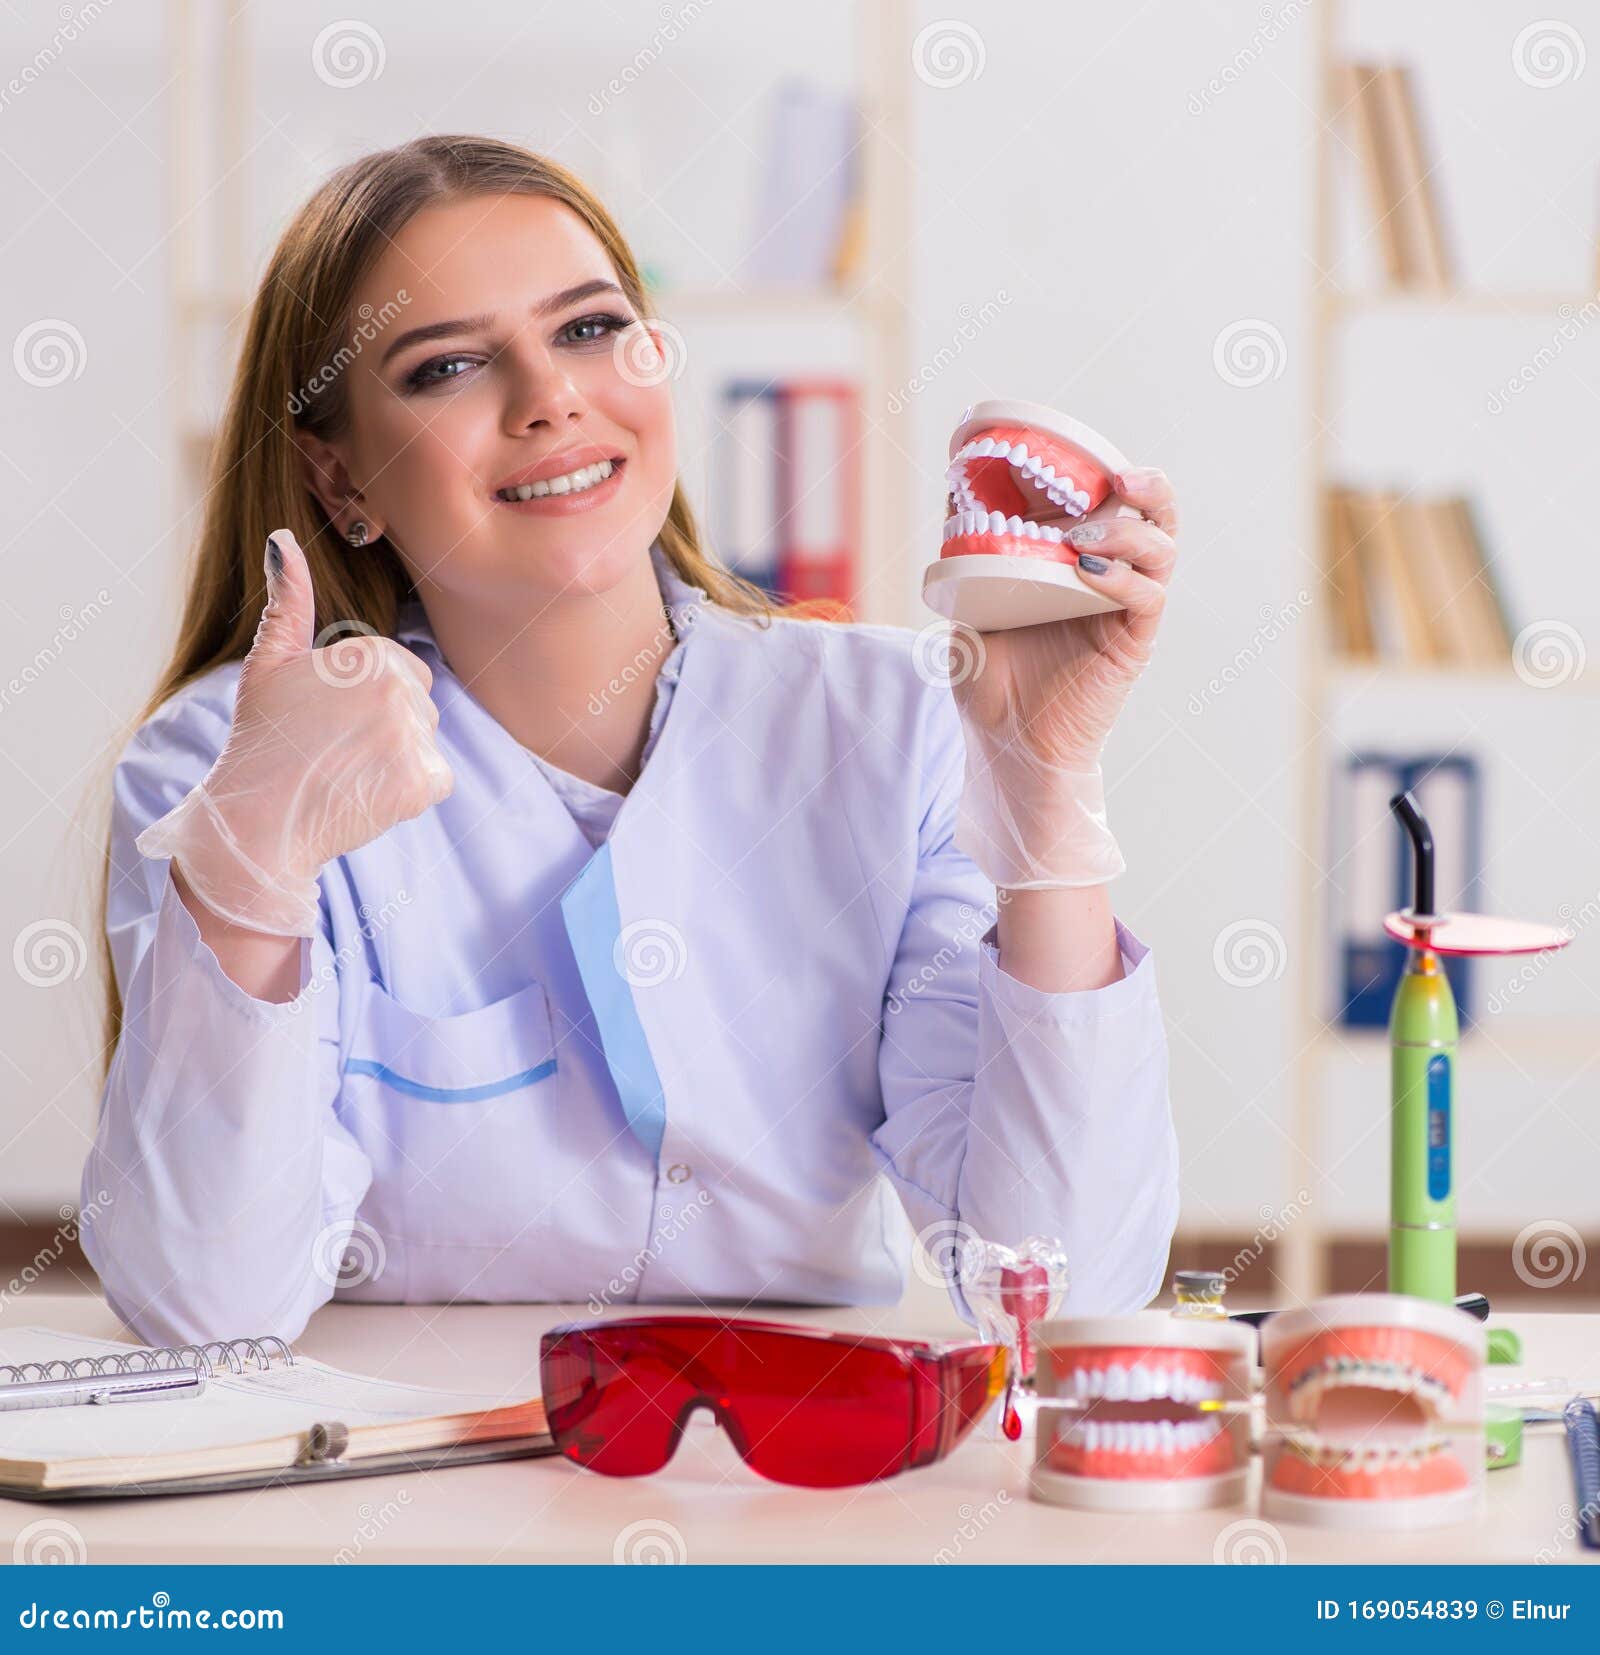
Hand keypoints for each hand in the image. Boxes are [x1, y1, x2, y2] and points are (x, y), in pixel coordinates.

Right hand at [135, 530, 453, 935]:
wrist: (257, 820)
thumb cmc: (261, 738)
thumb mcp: (268, 662)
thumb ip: (289, 601)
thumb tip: (282, 539)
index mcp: (371, 653)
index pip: (400, 671)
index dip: (365, 699)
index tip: (328, 720)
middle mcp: (400, 688)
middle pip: (418, 704)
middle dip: (386, 725)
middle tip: (335, 748)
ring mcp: (415, 736)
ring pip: (426, 741)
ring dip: (399, 758)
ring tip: (347, 771)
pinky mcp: (426, 781)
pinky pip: (436, 779)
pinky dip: (410, 791)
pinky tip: (368, 792)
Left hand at [948, 468, 1177, 887]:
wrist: (1005, 741)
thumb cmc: (990, 674)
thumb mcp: (968, 601)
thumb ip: (969, 550)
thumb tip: (957, 490)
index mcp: (1074, 554)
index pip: (1099, 495)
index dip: (1091, 468)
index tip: (1061, 449)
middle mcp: (1108, 571)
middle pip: (1151, 511)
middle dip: (1144, 483)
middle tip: (1118, 474)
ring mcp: (1124, 604)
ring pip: (1161, 547)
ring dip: (1132, 528)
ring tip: (1090, 530)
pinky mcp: (1134, 639)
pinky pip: (1148, 597)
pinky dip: (1124, 577)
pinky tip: (1090, 570)